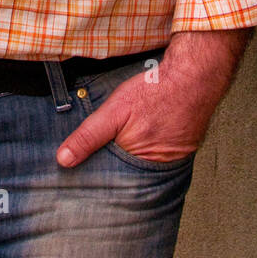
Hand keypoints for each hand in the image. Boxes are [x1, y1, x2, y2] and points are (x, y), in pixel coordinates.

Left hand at [56, 68, 204, 167]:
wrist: (193, 77)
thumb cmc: (153, 92)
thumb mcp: (114, 111)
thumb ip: (89, 136)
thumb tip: (63, 160)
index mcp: (138, 164)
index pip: (111, 181)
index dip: (97, 175)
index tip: (81, 174)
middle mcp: (158, 170)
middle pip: (127, 177)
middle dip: (113, 169)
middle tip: (102, 155)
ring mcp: (173, 161)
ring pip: (144, 168)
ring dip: (132, 160)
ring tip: (124, 144)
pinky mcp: (183, 151)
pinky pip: (160, 157)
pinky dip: (150, 150)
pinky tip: (145, 136)